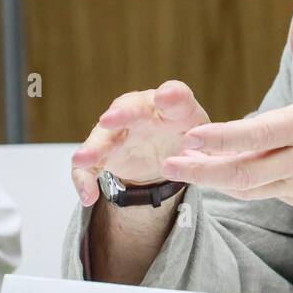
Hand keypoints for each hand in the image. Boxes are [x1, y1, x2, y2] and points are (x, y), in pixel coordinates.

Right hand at [70, 80, 210, 206]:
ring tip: (84, 160)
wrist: (169, 157)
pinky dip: (85, 180)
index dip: (172, 96)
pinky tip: (88, 196)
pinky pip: (89, 166)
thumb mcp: (207, 149)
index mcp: (175, 109)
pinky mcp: (104, 153)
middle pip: (131, 107)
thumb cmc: (191, 144)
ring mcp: (120, 131)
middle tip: (109, 120)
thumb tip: (204, 166)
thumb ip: (208, 154)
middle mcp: (144, 112)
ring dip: (94, 147)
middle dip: (122, 113)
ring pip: (104, 135)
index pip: (176, 95)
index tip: (166, 97)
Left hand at [162, 16, 292, 218]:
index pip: (259, 135)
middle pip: (244, 171)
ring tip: (183, 170)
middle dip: (203, 170)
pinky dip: (241, 184)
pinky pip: (265, 193)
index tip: (192, 136)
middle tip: (169, 164)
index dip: (222, 138)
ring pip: (250, 188)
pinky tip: (220, 174)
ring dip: (215, 180)